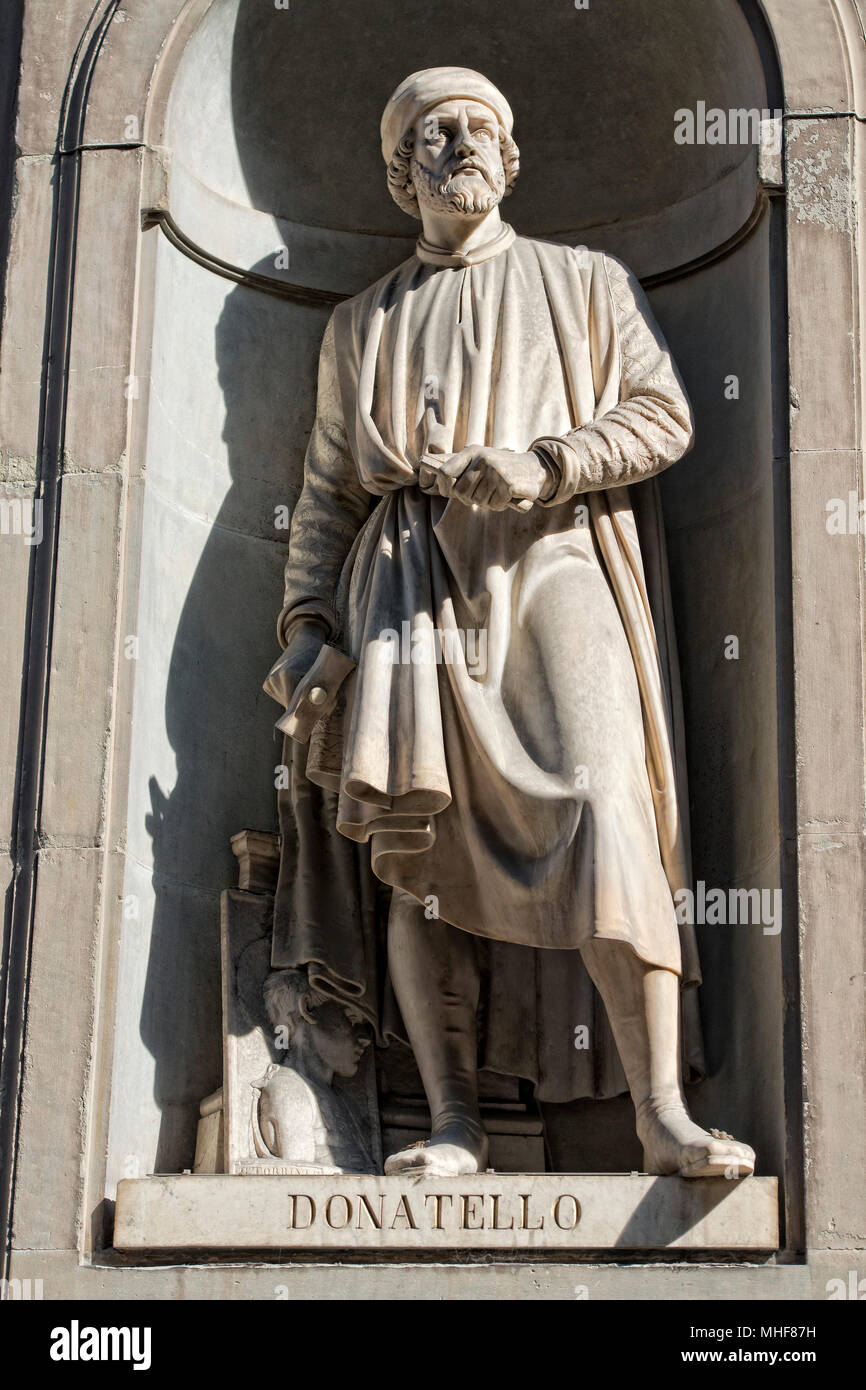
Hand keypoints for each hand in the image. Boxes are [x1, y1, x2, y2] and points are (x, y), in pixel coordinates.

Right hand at [263, 617, 328, 708]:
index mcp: (287, 674)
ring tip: (305, 693)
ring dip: (295, 702)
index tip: (314, 717)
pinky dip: (289, 696)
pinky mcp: (267, 684)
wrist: (303, 643)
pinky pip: (281, 697)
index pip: (295, 704)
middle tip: (313, 707)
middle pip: (289, 704)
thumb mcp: (320, 671)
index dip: (305, 712)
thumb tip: (322, 710)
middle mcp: (275, 678)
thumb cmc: (315, 657)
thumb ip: (319, 690)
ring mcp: (270, 681)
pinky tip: (296, 687)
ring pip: (285, 702)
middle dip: (301, 708)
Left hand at [418, 447, 547, 511]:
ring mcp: (495, 471)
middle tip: (484, 493)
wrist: (534, 468)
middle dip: (470, 498)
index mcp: (472, 452)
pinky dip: (501, 504)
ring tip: (499, 490)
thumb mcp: (481, 462)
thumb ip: (462, 470)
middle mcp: (482, 459)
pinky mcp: (508, 484)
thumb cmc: (502, 469)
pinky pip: (495, 505)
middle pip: (460, 493)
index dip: (443, 485)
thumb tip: (440, 482)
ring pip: (479, 501)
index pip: (445, 472)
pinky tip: (509, 495)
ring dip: (488, 502)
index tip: (447, 491)